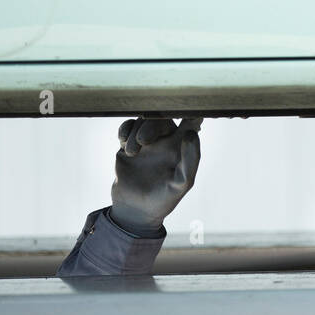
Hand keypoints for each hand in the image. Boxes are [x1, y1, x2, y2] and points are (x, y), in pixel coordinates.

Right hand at [109, 117, 202, 234]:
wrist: (135, 209)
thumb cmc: (164, 198)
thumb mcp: (182, 182)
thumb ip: (190, 159)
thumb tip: (191, 134)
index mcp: (182, 148)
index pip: (190, 123)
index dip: (190, 111)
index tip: (184, 105)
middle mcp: (166, 141)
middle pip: (161, 118)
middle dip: (151, 125)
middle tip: (143, 141)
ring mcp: (146, 143)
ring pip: (142, 121)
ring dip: (135, 132)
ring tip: (131, 152)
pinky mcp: (128, 146)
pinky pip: (127, 126)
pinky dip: (124, 130)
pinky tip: (123, 144)